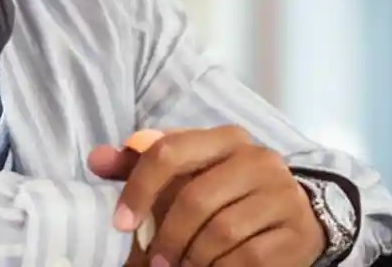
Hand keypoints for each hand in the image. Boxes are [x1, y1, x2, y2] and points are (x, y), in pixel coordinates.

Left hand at [89, 126, 326, 266]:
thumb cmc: (226, 194)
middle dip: (167, 237)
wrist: (294, 217)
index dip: (138, 188)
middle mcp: (258, 159)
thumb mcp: (185, 176)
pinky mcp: (296, 232)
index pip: (169, 151)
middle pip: (195, 199)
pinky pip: (247, 258)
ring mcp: (282, 195)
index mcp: (226, 137)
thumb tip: (96, 159)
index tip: (121, 224)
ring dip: (193, 258)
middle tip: (155, 262)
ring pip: (221, 232)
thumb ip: (139, 167)